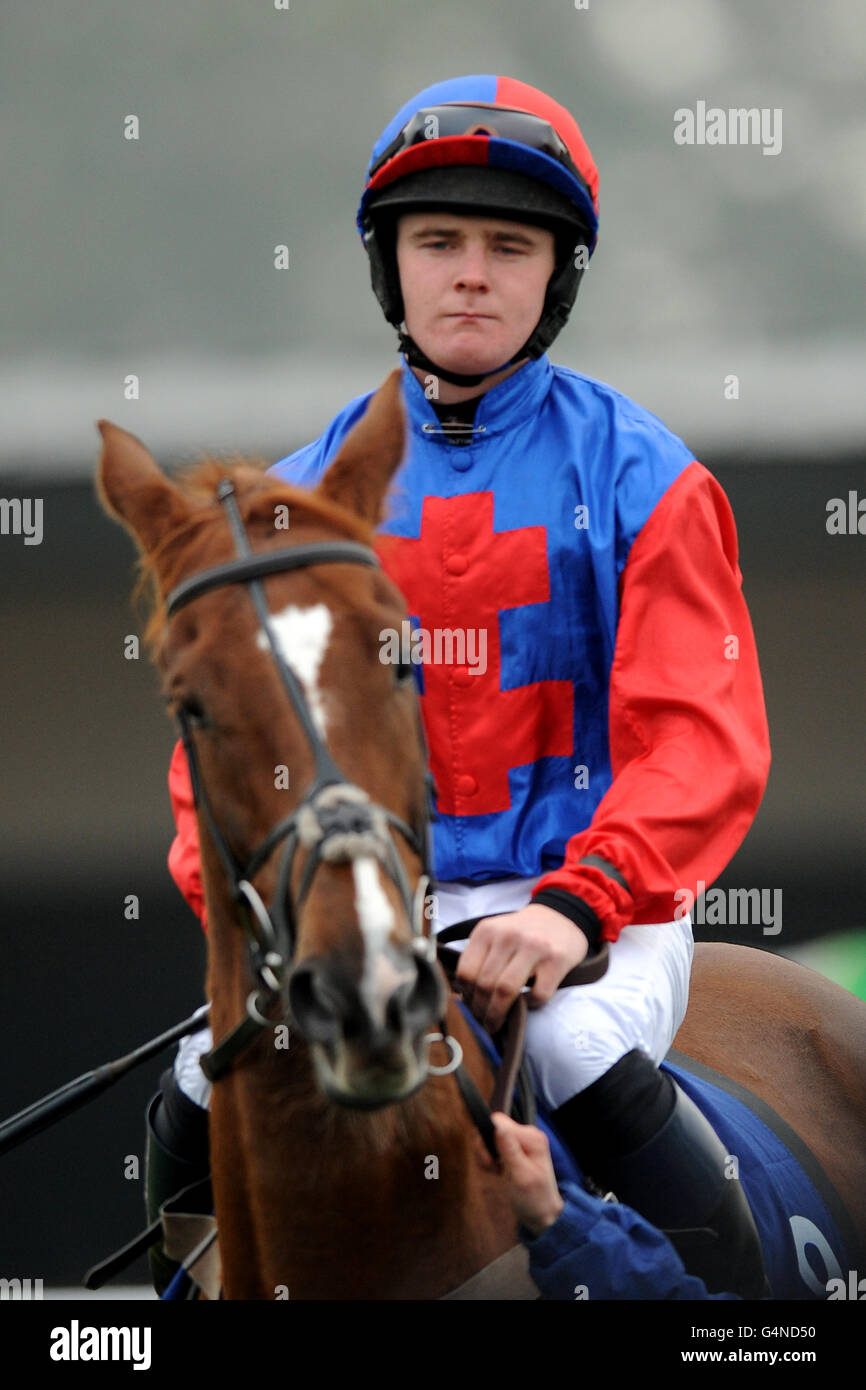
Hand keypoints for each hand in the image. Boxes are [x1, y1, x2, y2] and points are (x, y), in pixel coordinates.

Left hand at [456, 903, 587, 1031]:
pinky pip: (538, 994)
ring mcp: (534, 947)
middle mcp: (509, 936)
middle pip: (485, 984)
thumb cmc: (522, 932)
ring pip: (506, 991)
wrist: (560, 916)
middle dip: (482, 1010)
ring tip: (497, 1023)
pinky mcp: (557, 960)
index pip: (466, 971)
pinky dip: (531, 1005)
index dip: (467, 995)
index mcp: (487, 931)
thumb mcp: (494, 935)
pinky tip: (529, 1003)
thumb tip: (461, 996)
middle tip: (484, 1022)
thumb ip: (478, 958)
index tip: (471, 1006)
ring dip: (499, 1014)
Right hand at [490, 1112, 563, 1234]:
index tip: (492, 1161)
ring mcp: (519, 1141)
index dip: (487, 1139)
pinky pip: (490, 1146)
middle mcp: (526, 1134)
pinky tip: (497, 1172)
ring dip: (486, 1156)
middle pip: (491, 1127)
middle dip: (485, 1149)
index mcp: (532, 1137)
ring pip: (487, 1136)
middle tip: (494, 1169)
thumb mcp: (521, 1177)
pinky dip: (488, 1160)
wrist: (541, 1213)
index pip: (498, 1121)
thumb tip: (497, 1125)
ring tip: (497, 1172)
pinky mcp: (511, 1148)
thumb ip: (509, 1149)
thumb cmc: (534, 1199)